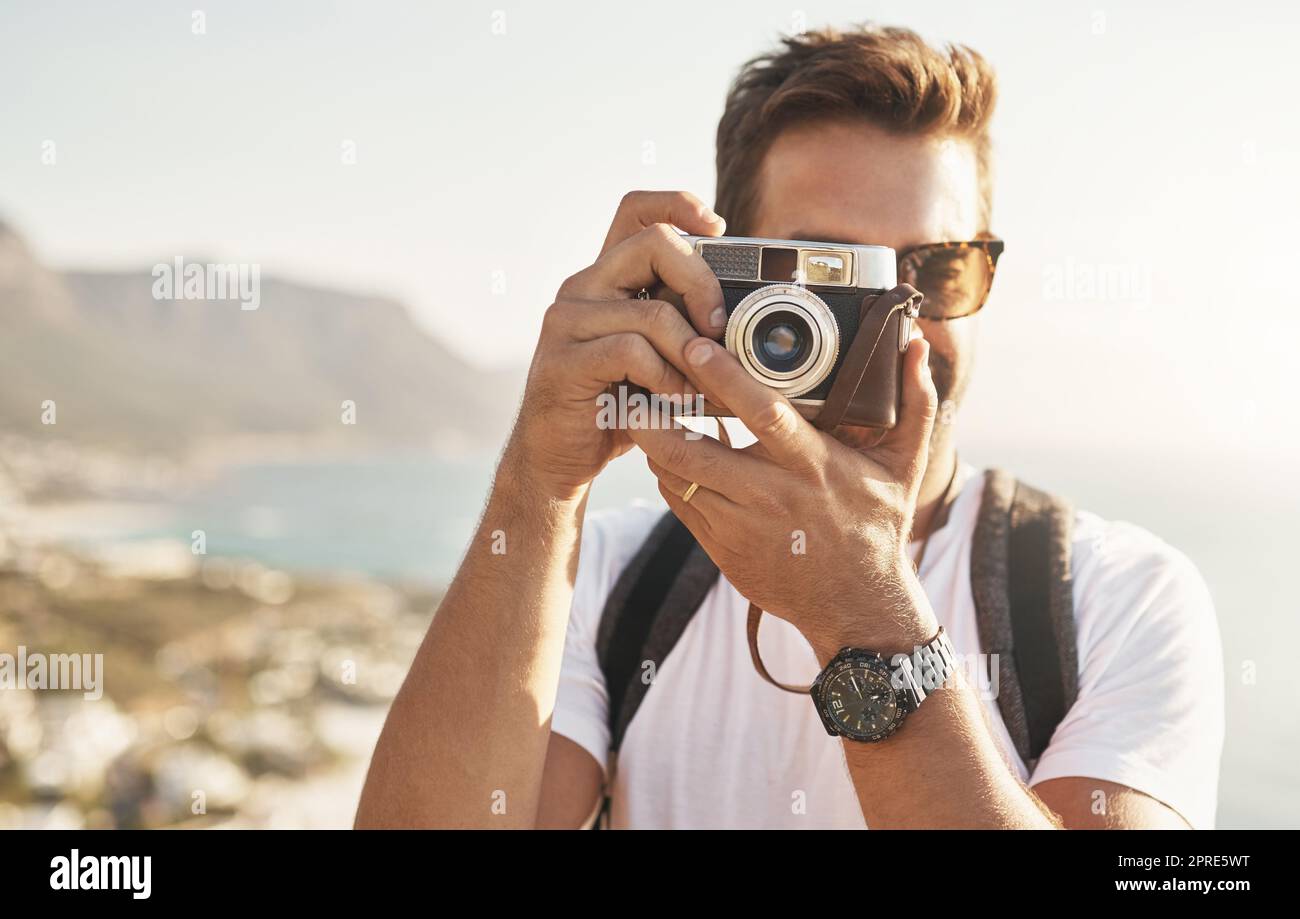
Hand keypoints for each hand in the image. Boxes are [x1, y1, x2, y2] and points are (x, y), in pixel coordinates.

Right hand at [503, 191, 727, 499]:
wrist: (560, 459)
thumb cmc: (616, 407)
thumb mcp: (659, 358)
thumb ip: (683, 326)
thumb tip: (745, 314)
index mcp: (607, 279)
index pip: (636, 209)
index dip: (680, 204)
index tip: (719, 229)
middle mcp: (582, 287)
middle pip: (653, 242)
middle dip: (703, 283)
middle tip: (720, 329)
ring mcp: (568, 321)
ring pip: (652, 310)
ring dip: (692, 353)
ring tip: (703, 388)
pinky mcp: (563, 360)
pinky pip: (631, 352)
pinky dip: (666, 379)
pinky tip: (673, 401)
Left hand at [627, 332, 939, 661]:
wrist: (857, 607)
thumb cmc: (878, 527)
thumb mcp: (905, 467)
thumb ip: (915, 402)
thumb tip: (919, 344)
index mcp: (813, 465)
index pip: (762, 413)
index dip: (723, 378)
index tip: (694, 346)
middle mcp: (772, 495)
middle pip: (694, 450)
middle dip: (655, 415)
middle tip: (634, 379)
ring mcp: (741, 526)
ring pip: (676, 476)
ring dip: (652, 443)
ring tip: (637, 407)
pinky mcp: (721, 549)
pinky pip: (679, 503)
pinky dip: (667, 474)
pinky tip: (662, 451)